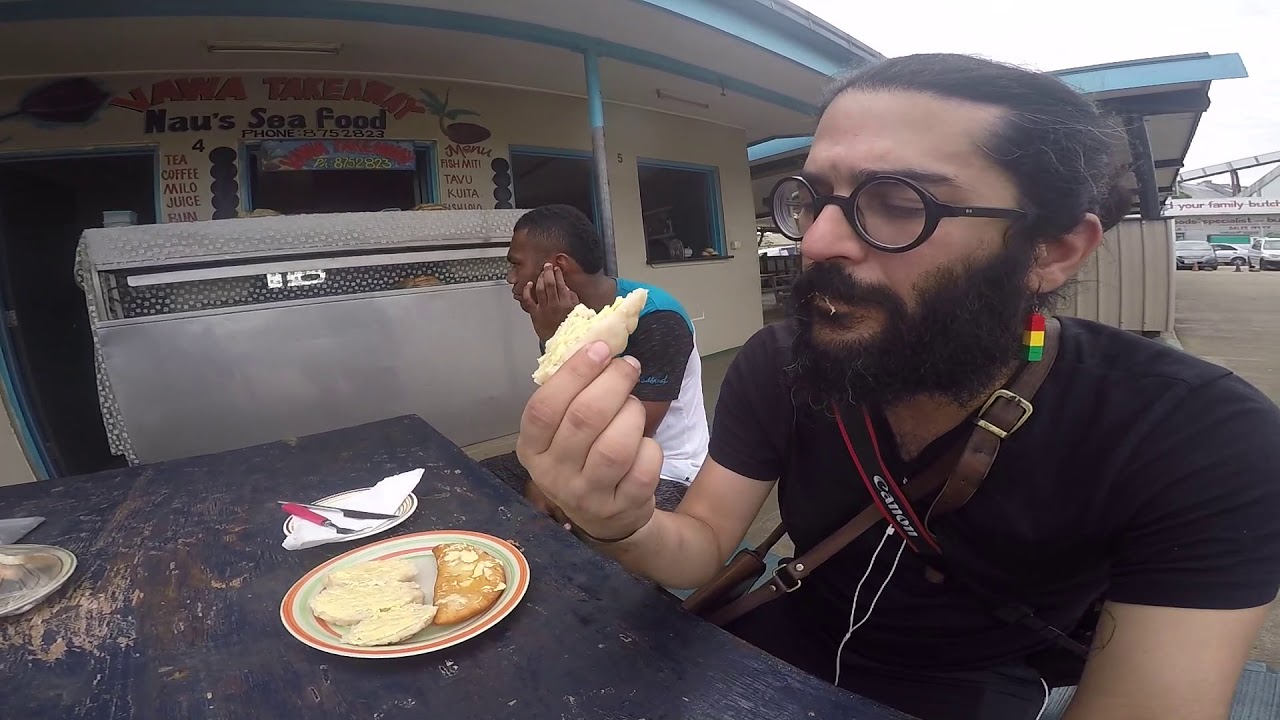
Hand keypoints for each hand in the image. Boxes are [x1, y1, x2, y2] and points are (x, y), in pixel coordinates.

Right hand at [516, 340, 660, 541]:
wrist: (606, 517)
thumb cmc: (582, 458)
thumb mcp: (562, 431)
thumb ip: (571, 393)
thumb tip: (598, 341)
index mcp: (532, 448)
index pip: (544, 407)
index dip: (575, 372)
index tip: (601, 348)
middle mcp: (553, 475)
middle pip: (584, 419)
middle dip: (613, 383)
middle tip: (629, 366)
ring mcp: (587, 496)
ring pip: (615, 446)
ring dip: (632, 414)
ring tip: (634, 406)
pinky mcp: (621, 508)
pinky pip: (644, 468)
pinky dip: (650, 447)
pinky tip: (644, 443)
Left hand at [523, 264, 578, 342]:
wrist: (561, 344)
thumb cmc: (570, 330)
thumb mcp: (578, 312)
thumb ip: (573, 299)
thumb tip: (567, 288)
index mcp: (567, 303)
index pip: (562, 284)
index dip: (558, 274)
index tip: (557, 268)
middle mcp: (555, 304)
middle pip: (549, 283)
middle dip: (548, 272)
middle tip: (547, 266)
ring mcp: (544, 309)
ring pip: (540, 289)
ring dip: (540, 278)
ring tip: (541, 272)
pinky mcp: (535, 314)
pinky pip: (528, 300)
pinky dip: (528, 291)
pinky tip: (529, 284)